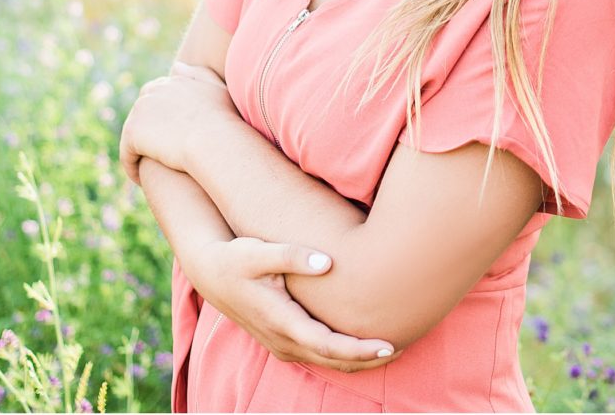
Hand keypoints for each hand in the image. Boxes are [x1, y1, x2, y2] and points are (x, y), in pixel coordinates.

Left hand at [119, 63, 233, 184]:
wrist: (215, 139)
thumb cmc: (224, 120)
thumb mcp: (216, 89)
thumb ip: (198, 75)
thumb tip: (176, 67)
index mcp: (171, 82)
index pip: (157, 96)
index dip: (161, 117)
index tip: (169, 136)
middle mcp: (152, 91)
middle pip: (141, 113)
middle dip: (146, 132)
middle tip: (157, 155)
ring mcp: (140, 110)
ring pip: (133, 134)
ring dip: (139, 151)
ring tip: (149, 171)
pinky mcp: (132, 132)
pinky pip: (127, 153)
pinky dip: (132, 167)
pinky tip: (142, 181)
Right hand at [183, 235, 403, 373]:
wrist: (210, 272)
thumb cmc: (236, 258)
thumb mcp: (259, 252)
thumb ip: (293, 255)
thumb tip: (327, 262)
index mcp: (281, 321)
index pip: (328, 345)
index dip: (360, 349)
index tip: (390, 345)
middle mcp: (282, 340)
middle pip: (334, 361)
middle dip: (369, 359)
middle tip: (405, 345)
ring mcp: (281, 345)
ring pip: (326, 362)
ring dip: (358, 360)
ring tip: (392, 346)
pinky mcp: (283, 341)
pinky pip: (318, 356)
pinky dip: (343, 355)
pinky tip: (362, 343)